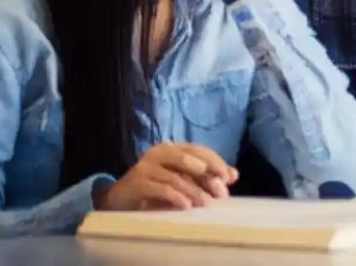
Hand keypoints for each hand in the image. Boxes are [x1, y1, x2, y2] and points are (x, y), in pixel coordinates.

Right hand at [94, 142, 238, 210]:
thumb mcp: (183, 180)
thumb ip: (206, 176)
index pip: (199, 150)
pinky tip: (186, 206)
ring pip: (175, 176)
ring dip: (194, 191)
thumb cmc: (156, 187)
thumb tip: (233, 175)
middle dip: (207, 175)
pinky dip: (176, 197)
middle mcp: (159, 153)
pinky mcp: (137, 183)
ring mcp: (146, 167)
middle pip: (188, 158)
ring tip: (205, 204)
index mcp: (172, 148)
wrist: (121, 199)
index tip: (229, 179)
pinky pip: (161, 188)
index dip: (216, 162)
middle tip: (220, 193)